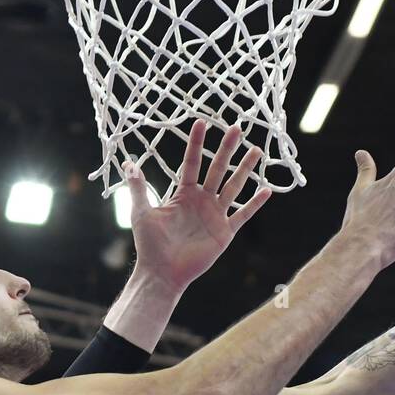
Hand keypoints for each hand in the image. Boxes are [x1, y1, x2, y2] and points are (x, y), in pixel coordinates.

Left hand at [124, 119, 271, 292]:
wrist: (162, 272)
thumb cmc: (150, 244)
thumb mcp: (142, 212)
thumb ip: (138, 188)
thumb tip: (128, 164)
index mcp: (184, 194)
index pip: (192, 163)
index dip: (196, 144)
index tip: (202, 122)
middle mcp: (202, 201)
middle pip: (217, 169)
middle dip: (227, 149)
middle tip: (236, 128)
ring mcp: (215, 215)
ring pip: (234, 186)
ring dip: (245, 169)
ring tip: (256, 150)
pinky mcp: (224, 232)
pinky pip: (242, 215)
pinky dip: (254, 204)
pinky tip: (266, 190)